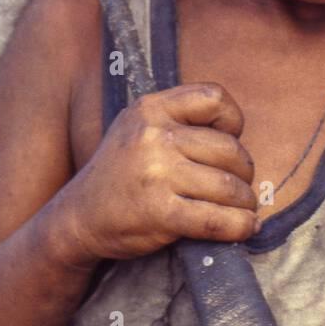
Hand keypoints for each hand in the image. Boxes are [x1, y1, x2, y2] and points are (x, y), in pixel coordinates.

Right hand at [62, 83, 259, 263]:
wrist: (79, 216)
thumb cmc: (120, 172)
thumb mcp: (138, 128)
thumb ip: (178, 120)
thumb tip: (237, 133)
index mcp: (151, 109)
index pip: (214, 98)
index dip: (232, 120)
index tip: (228, 140)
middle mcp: (154, 137)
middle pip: (229, 148)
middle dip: (244, 171)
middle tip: (238, 186)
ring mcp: (156, 174)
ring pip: (228, 186)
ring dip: (245, 202)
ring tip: (243, 209)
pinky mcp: (160, 213)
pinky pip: (216, 220)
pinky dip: (240, 226)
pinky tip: (246, 227)